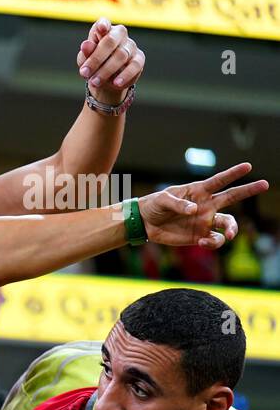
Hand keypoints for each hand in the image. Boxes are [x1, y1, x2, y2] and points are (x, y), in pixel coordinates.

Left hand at [77, 19, 144, 101]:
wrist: (106, 80)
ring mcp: (131, 46)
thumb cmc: (94, 64)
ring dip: (106, 70)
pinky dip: (125, 75)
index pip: (103, 23)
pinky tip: (116, 83)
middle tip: (84, 73)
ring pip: (121, 55)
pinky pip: (134, 65)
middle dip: (96, 59)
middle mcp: (119, 34)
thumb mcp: (85, 60)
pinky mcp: (139, 58)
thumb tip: (85, 45)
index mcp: (104, 30)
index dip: (102, 24)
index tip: (100, 28)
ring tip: (94, 82)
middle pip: (110, 41)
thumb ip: (86, 53)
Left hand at [138, 163, 266, 247]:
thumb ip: (178, 203)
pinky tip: (202, 242)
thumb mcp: (162, 200)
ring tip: (229, 234)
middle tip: (265, 184)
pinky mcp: (200, 236)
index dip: (233, 173)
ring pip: (228, 223)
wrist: (144, 224)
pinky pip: (215, 240)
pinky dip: (213, 242)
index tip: (247, 166)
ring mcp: (205, 221)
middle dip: (249, 190)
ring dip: (233, 229)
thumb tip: (195, 210)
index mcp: (198, 191)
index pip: (219, 180)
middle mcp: (207, 205)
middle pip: (232, 196)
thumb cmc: (153, 205)